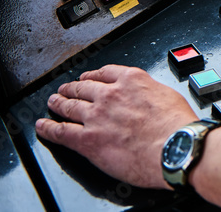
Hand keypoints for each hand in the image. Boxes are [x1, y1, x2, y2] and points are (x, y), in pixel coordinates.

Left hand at [35, 64, 196, 188]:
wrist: (174, 147)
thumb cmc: (177, 126)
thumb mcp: (168, 95)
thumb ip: (151, 94)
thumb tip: (149, 99)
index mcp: (131, 81)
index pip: (104, 73)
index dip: (92, 75)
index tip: (88, 77)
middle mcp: (110, 95)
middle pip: (83, 87)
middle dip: (72, 88)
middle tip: (65, 89)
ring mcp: (97, 116)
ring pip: (70, 106)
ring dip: (58, 103)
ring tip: (53, 102)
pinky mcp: (88, 139)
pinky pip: (61, 131)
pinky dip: (48, 128)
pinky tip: (43, 126)